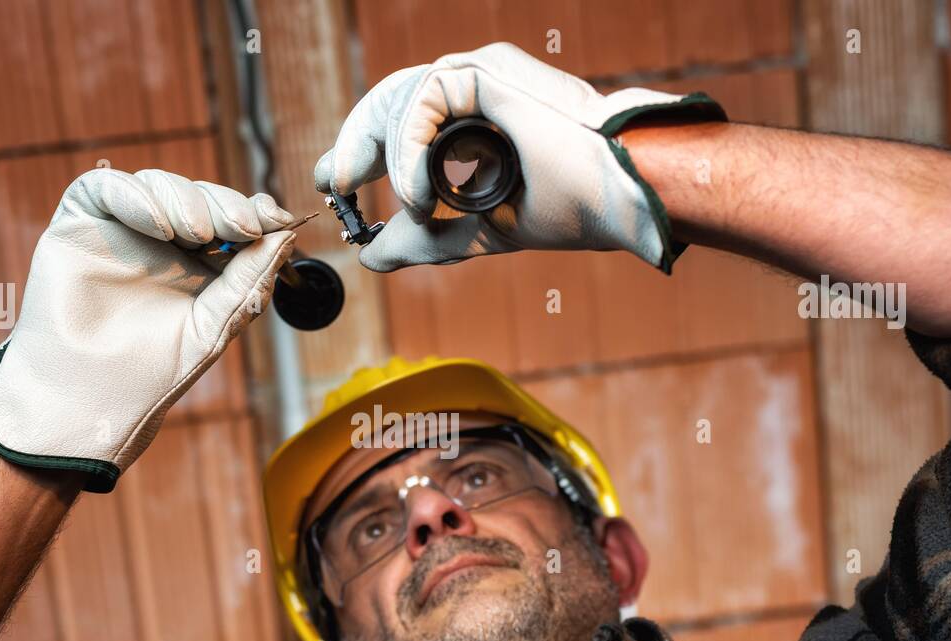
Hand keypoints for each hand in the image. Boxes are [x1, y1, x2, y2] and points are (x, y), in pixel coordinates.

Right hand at [0, 169, 296, 490]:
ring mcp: (123, 228)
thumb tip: (288, 236)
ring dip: (187, 201)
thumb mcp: (214, 324)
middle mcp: (162, 243)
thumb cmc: (150, 373)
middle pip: (202, 198)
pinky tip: (160, 226)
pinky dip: (138, 196)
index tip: (276, 217)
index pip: (233, 223)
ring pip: (162, 185)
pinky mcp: (82, 220)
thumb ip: (249, 279)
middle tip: (244, 225)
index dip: (255, 213)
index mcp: (200, 266)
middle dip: (227, 206)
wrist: (87, 397)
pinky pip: (109, 186)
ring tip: (197, 233)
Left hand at [314, 41, 722, 272]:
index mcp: (476, 126)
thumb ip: (424, 239)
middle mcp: (475, 96)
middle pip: (390, 103)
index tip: (337, 182)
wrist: (617, 193)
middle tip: (333, 181)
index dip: (363, 148)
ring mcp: (480, 79)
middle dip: (354, 143)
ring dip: (389, 157)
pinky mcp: (485, 72)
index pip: (403, 124)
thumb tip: (369, 258)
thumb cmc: (570, 207)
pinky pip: (423, 100)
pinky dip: (412, 151)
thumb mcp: (477, 232)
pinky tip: (422, 193)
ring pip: (400, 100)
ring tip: (410, 206)